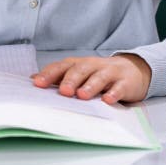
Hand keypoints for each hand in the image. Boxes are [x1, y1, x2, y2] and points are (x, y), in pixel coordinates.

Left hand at [31, 54, 151, 103]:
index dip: (50, 74)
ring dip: (90, 86)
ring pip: (99, 77)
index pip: (62, 66)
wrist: (133, 70)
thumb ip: (58, 77)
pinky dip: (114, 93)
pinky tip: (107, 100)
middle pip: (80, 69)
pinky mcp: (125, 82)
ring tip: (82, 95)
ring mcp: (110, 73)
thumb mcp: (79, 73)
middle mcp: (93, 66)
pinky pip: (119, 87)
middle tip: (63, 92)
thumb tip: (32, 80)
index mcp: (79, 64)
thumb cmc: (99, 74)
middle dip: (71, 80)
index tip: (37, 83)